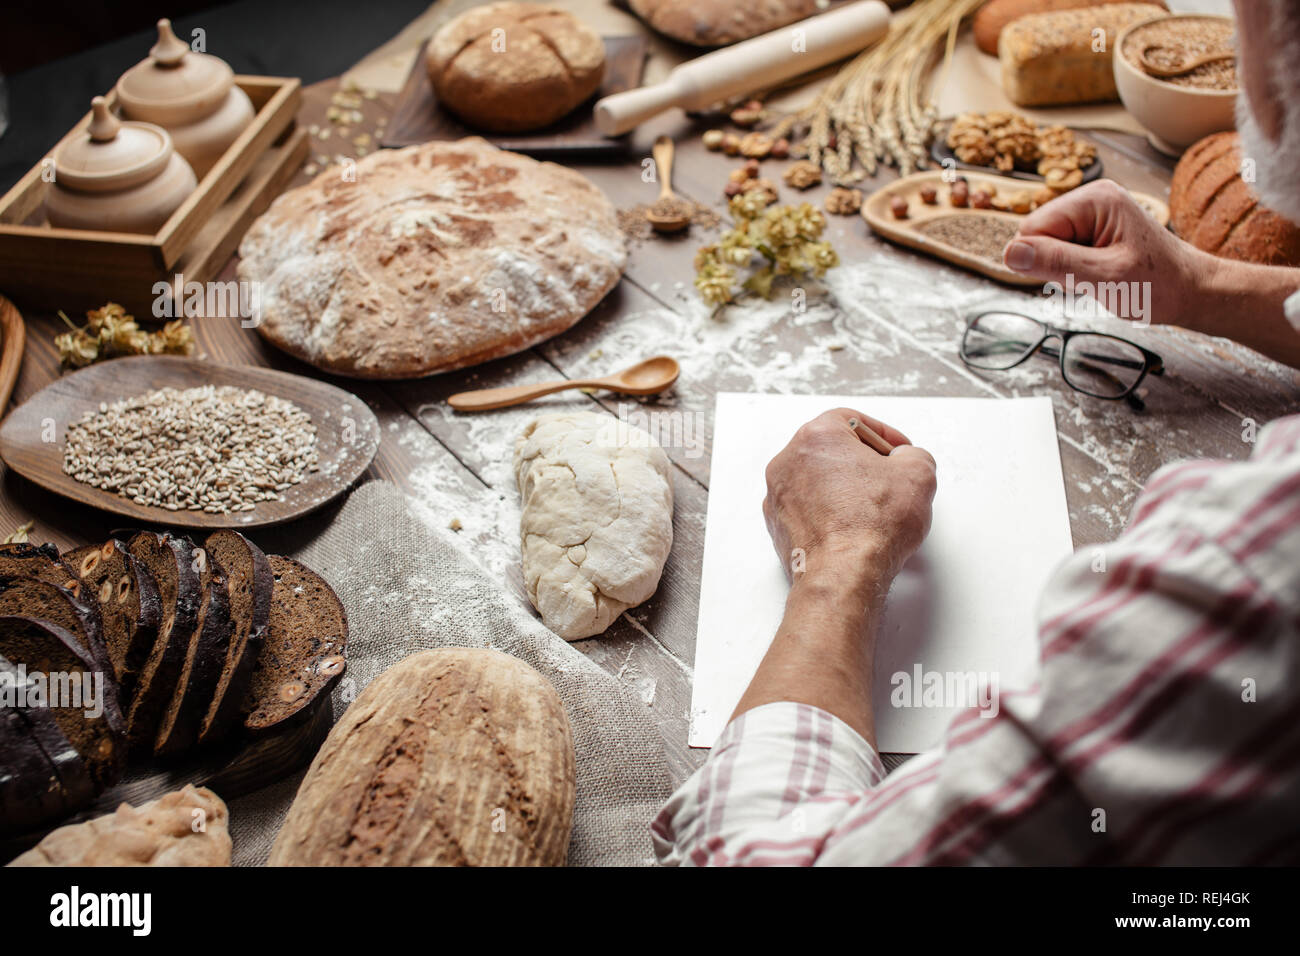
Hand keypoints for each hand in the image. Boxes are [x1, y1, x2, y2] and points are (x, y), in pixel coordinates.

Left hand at [761, 409, 937, 595]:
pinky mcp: (776, 524)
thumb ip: (913, 455)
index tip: (899, 451)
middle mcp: (788, 461)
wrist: (842, 574)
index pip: (852, 420)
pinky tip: (852, 528)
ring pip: (817, 480)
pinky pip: (807, 508)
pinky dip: (828, 512)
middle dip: (863, 461)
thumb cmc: (871, 525)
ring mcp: (778, 495)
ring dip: (844, 488)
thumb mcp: (918, 474)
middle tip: (889, 479)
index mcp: (816, 436)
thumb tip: (905, 460)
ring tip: (873, 508)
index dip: (883, 434)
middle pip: (831, 449)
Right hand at [1002, 179, 1204, 327]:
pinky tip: (1098, 274)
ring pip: (1045, 245)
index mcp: (1095, 199)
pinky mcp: (1092, 229)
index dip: (1043, 260)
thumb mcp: (1104, 277)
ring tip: (1100, 276)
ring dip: (1064, 269)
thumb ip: (1055, 263)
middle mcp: (1090, 198)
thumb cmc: (1160, 284)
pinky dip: (1072, 269)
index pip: (1032, 228)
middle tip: (1092, 278)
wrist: (1192, 291)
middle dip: (1054, 264)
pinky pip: (1060, 250)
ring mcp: (1091, 213)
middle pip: (1036, 235)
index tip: (1078, 276)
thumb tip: (1009, 253)